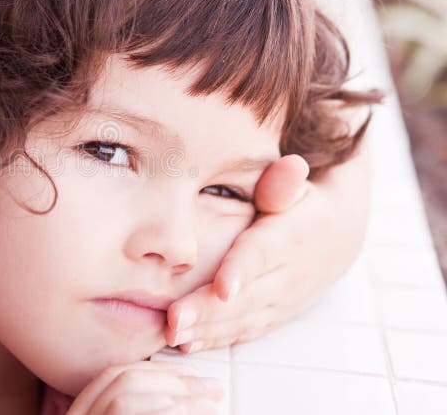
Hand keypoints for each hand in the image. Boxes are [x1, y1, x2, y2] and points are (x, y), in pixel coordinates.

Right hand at [66, 360, 223, 414]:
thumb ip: (145, 406)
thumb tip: (183, 399)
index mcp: (82, 410)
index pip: (115, 375)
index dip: (157, 369)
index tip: (192, 372)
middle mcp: (77, 413)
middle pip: (122, 378)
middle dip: (172, 378)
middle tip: (214, 387)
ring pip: (125, 394)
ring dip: (173, 395)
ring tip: (212, 406)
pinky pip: (126, 411)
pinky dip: (163, 411)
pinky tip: (189, 414)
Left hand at [164, 154, 336, 352]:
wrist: (336, 236)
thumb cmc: (301, 203)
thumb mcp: (297, 186)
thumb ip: (284, 182)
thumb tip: (291, 166)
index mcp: (288, 238)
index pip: (262, 255)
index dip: (243, 272)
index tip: (222, 288)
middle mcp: (287, 275)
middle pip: (246, 297)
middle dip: (209, 311)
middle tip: (174, 320)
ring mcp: (281, 301)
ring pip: (242, 320)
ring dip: (207, 331)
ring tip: (173, 335)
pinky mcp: (274, 316)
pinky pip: (244, 331)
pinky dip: (216, 340)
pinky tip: (186, 344)